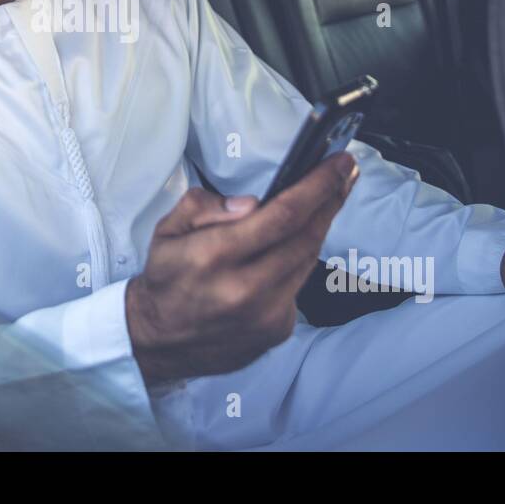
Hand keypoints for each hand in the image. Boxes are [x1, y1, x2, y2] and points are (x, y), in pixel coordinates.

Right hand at [125, 151, 359, 386]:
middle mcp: (246, 289)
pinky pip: (298, 285)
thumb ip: (205, 207)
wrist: (158, 340)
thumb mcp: (168, 230)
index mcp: (215, 256)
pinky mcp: (276, 331)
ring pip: (308, 260)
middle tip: (345, 174)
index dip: (318, 187)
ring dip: (320, 227)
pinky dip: (299, 261)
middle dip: (331, 200)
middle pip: (306, 236)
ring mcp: (266, 315)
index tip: (340, 163)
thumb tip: (252, 204)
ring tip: (327, 200)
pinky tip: (294, 244)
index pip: (282, 215)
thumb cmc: (167, 277)